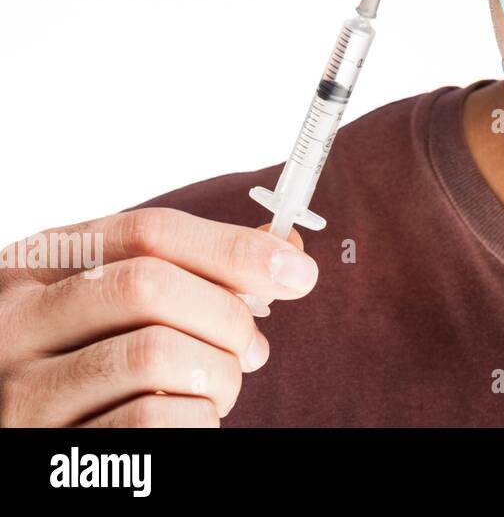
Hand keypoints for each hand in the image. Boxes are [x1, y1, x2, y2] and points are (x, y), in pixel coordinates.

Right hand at [0, 207, 317, 425]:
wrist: (24, 435)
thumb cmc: (85, 359)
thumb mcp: (114, 301)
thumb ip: (193, 269)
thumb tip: (286, 250)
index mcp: (40, 266)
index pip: (149, 232)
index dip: (234, 248)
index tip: (297, 272)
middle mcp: (17, 321)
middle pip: (149, 286)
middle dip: (227, 315)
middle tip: (252, 347)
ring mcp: (22, 389)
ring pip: (155, 355)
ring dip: (219, 373)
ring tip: (220, 386)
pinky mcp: (44, 449)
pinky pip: (150, 420)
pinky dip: (198, 418)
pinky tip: (191, 417)